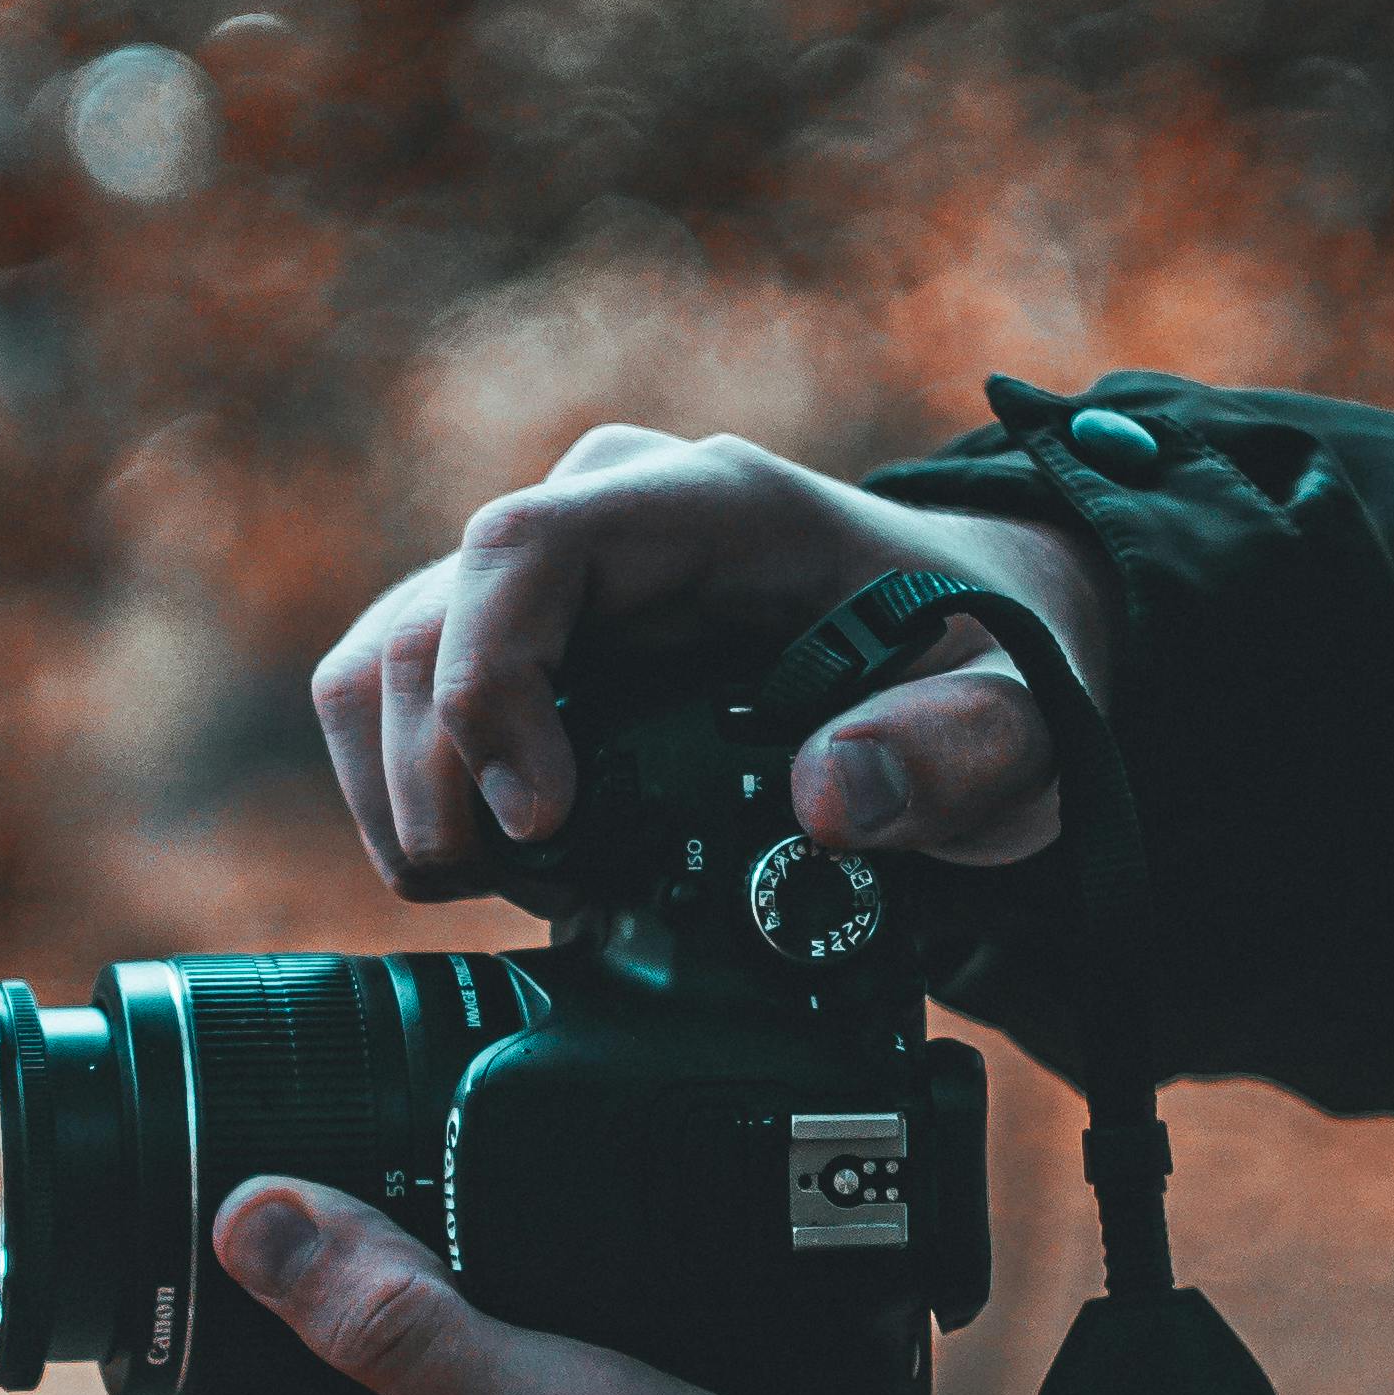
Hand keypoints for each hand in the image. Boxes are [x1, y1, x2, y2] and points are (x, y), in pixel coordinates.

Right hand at [314, 423, 1112, 901]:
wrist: (969, 661)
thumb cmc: (982, 673)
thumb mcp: (1010, 720)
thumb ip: (945, 755)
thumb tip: (828, 801)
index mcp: (710, 506)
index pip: (524, 546)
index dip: (493, 682)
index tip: (542, 819)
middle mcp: (603, 518)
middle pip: (426, 622)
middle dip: (441, 780)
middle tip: (541, 888)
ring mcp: (548, 583)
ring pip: (383, 664)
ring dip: (411, 797)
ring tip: (519, 887)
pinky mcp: (518, 647)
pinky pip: (398, 703)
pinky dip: (419, 802)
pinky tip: (513, 869)